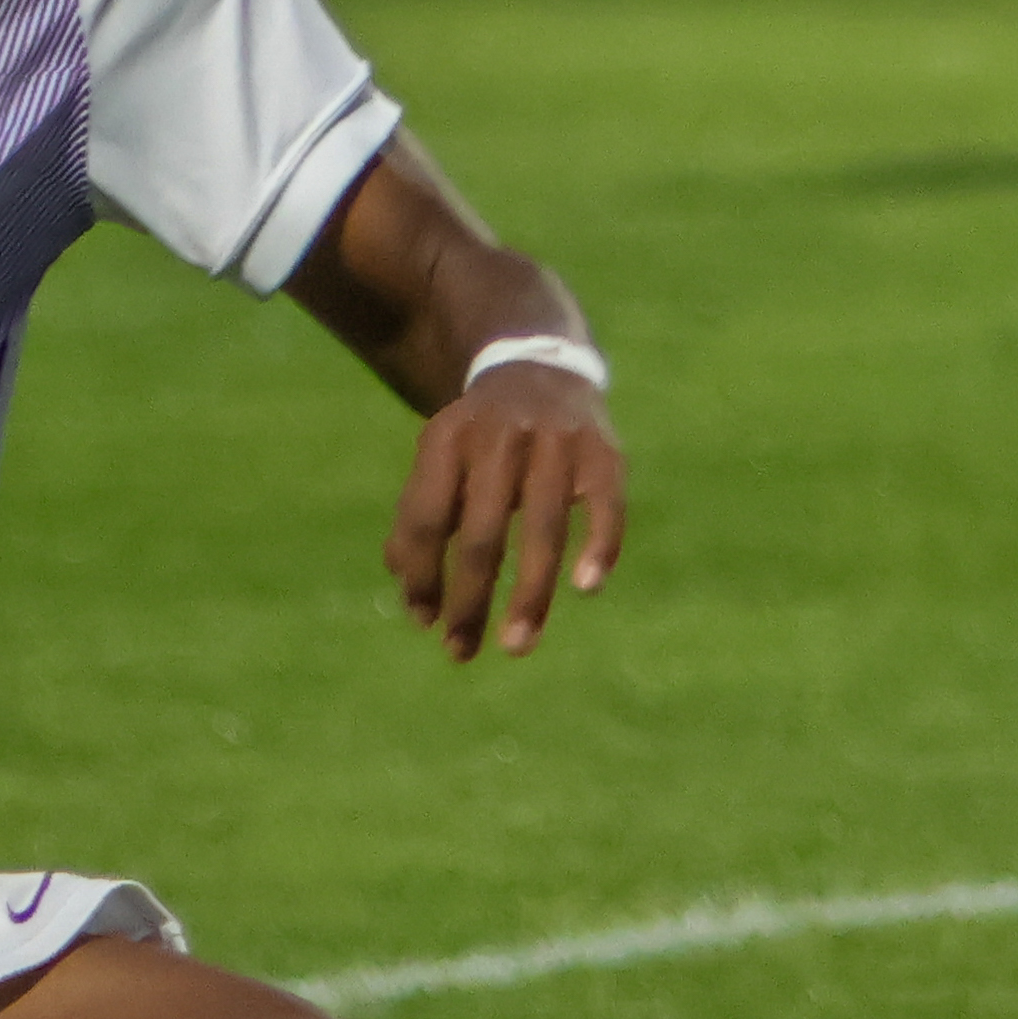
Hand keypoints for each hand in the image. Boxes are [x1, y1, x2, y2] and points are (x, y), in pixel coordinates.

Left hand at [386, 364, 622, 660]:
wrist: (540, 365)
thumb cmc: (480, 438)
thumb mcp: (438, 460)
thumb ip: (418, 519)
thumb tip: (412, 600)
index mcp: (446, 439)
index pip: (425, 518)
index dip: (421, 574)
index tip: (424, 623)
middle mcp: (498, 438)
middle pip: (480, 533)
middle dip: (468, 599)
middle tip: (460, 653)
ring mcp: (555, 442)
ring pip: (542, 528)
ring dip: (529, 594)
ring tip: (516, 645)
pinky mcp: (603, 451)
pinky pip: (605, 504)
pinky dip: (600, 544)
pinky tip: (587, 587)